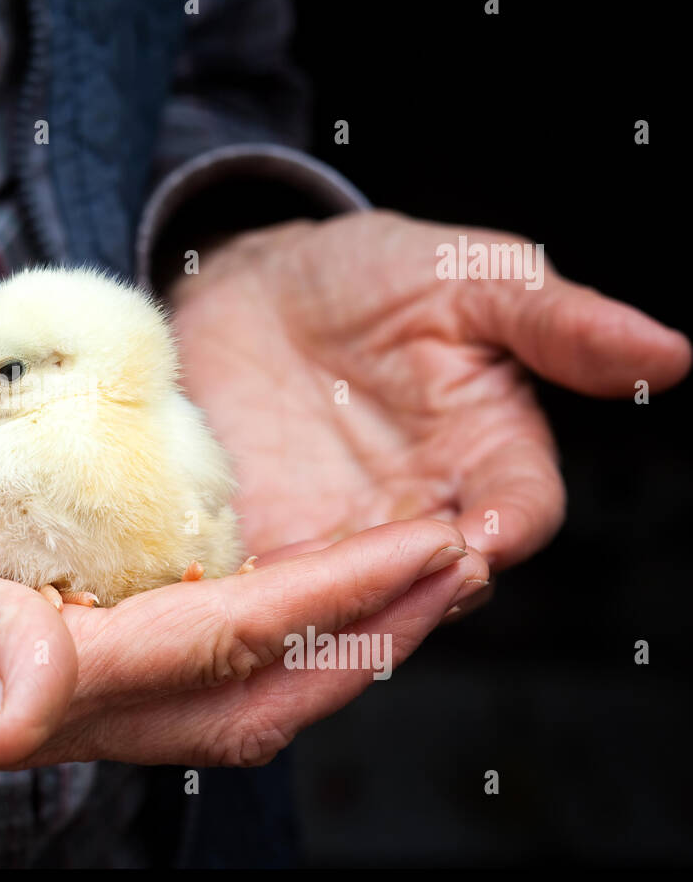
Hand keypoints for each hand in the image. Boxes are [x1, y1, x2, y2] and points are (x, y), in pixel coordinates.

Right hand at [0, 396, 485, 768]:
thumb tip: (27, 717)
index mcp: (26, 683)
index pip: (214, 648)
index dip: (327, 600)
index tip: (423, 545)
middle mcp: (55, 697)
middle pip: (249, 690)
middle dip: (364, 633)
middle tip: (459, 560)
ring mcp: (51, 673)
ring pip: (225, 677)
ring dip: (327, 627)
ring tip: (406, 568)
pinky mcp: (39, 637)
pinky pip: (179, 643)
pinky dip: (258, 610)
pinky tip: (289, 570)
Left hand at [169, 210, 690, 583]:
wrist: (254, 288)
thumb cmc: (370, 277)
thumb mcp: (467, 276)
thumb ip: (555, 321)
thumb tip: (669, 354)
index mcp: (488, 453)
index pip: (522, 510)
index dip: (510, 528)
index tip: (485, 536)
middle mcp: (420, 510)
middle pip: (437, 579)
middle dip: (415, 585)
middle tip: (384, 575)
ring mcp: (339, 534)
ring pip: (352, 600)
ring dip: (334, 604)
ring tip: (304, 593)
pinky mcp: (265, 541)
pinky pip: (266, 586)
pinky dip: (254, 594)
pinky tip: (232, 589)